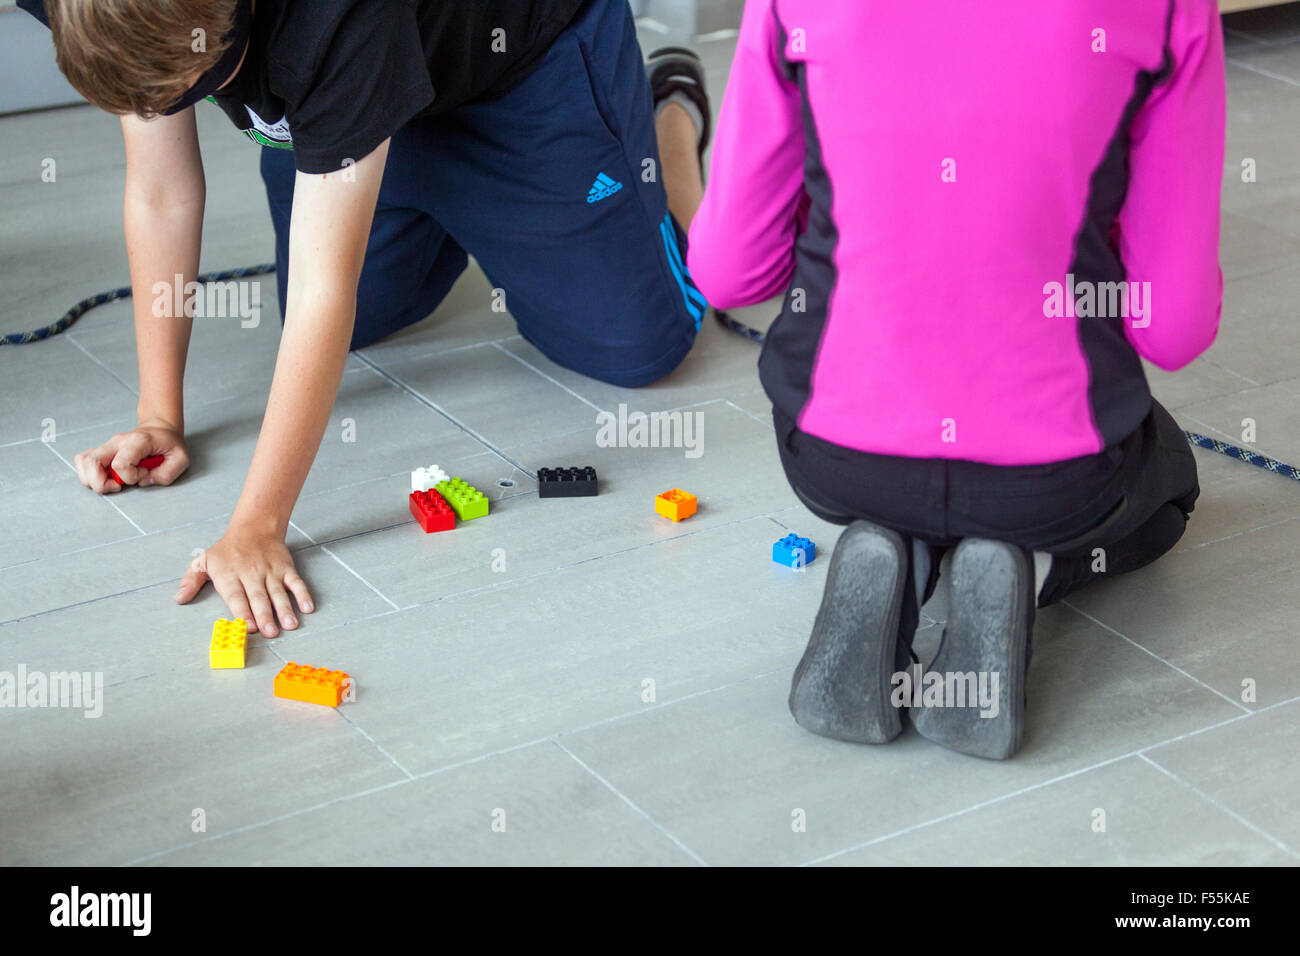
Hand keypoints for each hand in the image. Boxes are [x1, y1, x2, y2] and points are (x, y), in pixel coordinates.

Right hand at [73, 420, 187, 492]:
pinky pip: (83, 461)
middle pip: (92, 462)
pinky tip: (105, 477)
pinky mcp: (102, 450)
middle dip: (100, 483)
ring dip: (92, 479)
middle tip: (118, 486)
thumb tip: (142, 481)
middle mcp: (117, 442)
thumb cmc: (170, 444)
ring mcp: (107, 445)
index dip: (130, 477)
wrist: (160, 428)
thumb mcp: (181, 459)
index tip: (143, 474)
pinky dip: (88, 474)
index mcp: (137, 442)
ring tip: (111, 482)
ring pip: (83, 462)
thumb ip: (167, 474)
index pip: (120, 464)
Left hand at [174, 523, 313, 636]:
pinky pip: (296, 582)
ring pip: (278, 592)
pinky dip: (303, 594)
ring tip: (290, 625)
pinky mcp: (285, 568)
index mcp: (229, 575)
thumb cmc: (227, 549)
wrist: (254, 527)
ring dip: (285, 609)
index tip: (248, 627)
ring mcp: (270, 571)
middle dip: (265, 615)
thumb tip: (179, 598)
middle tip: (270, 632)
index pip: (236, 596)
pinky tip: (307, 607)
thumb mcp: (203, 561)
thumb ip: (191, 581)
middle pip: (259, 597)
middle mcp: (251, 574)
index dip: (243, 612)